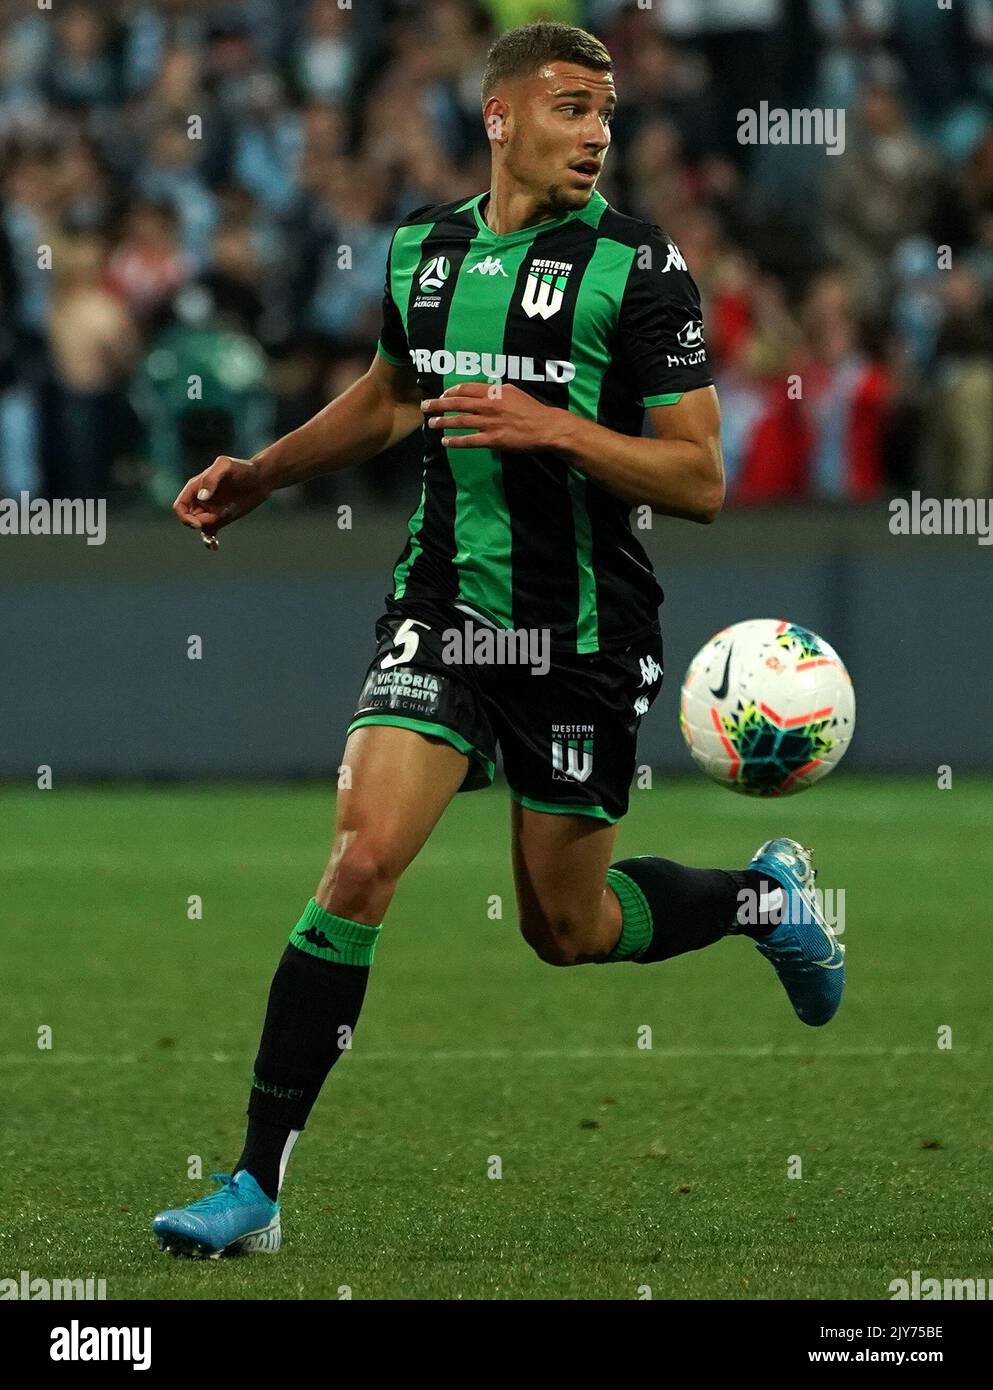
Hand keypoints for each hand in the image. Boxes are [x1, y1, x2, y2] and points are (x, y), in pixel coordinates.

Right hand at [172, 455, 270, 549]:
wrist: (261, 479)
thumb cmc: (242, 468)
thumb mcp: (225, 466)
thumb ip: (210, 479)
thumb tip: (201, 498)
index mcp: (195, 487)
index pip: (180, 506)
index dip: (184, 517)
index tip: (198, 523)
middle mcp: (200, 500)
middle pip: (191, 518)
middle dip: (205, 521)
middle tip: (223, 512)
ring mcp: (210, 510)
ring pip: (201, 527)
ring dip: (213, 526)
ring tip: (231, 511)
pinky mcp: (221, 519)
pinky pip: (209, 533)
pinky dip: (210, 541)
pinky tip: (215, 546)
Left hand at [421, 383, 559, 450]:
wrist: (545, 427)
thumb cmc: (531, 409)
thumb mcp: (513, 391)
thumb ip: (496, 390)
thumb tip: (485, 388)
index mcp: (493, 392)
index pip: (465, 389)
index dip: (450, 392)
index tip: (442, 395)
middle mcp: (488, 405)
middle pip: (457, 403)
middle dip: (438, 404)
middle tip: (424, 406)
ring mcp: (489, 423)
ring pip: (460, 421)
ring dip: (443, 422)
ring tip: (431, 423)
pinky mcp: (492, 439)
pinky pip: (469, 440)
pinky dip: (455, 441)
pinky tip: (446, 442)